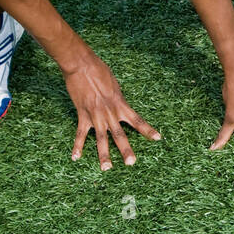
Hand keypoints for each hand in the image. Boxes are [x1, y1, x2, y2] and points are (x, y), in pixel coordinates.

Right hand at [62, 51, 160, 169]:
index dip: (148, 130)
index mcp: (120, 103)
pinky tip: (76, 157)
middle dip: (126, 150)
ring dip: (104, 154)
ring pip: (102, 139)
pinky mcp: (83, 115)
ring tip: (106, 168)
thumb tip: (119, 105)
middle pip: (120, 135)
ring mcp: (96, 115)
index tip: (158, 138)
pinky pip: (81, 134)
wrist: (81, 66)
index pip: (137, 120)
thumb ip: (118, 98)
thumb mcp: (114, 84)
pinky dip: (78, 146)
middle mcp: (110, 112)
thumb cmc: (99, 70)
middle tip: (131, 163)